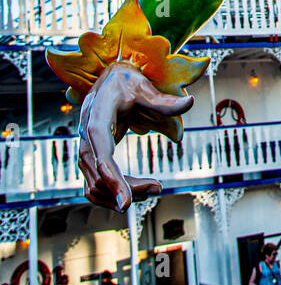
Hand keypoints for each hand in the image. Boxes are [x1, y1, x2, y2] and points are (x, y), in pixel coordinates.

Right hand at [78, 63, 193, 211]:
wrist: (108, 80)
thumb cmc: (126, 82)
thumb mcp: (145, 88)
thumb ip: (165, 101)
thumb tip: (190, 101)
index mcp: (96, 118)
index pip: (101, 154)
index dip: (112, 179)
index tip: (126, 204)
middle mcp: (86, 137)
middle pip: (100, 176)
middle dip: (127, 189)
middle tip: (157, 188)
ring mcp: (85, 149)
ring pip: (95, 186)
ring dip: (121, 194)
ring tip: (152, 188)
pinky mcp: (90, 158)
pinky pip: (95, 184)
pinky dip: (114, 192)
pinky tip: (138, 189)